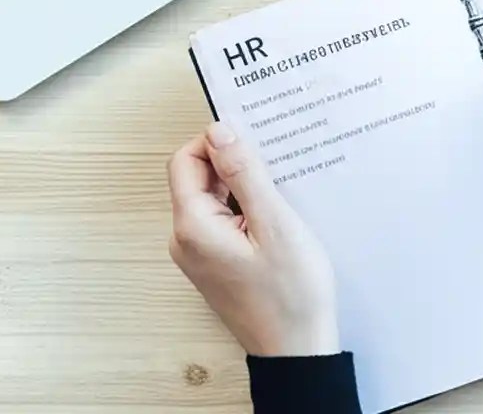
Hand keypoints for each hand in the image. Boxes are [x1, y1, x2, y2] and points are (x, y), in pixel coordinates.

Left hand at [167, 122, 338, 356]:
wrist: (297, 350)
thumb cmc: (291, 295)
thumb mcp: (275, 224)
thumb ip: (244, 174)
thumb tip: (220, 131)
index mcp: (193, 227)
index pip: (185, 160)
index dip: (217, 142)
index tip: (254, 141)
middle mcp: (187, 239)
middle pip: (198, 177)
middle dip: (234, 163)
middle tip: (276, 166)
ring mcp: (200, 253)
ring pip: (214, 198)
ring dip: (244, 186)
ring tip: (282, 193)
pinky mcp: (217, 262)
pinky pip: (224, 220)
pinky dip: (247, 208)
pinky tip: (277, 216)